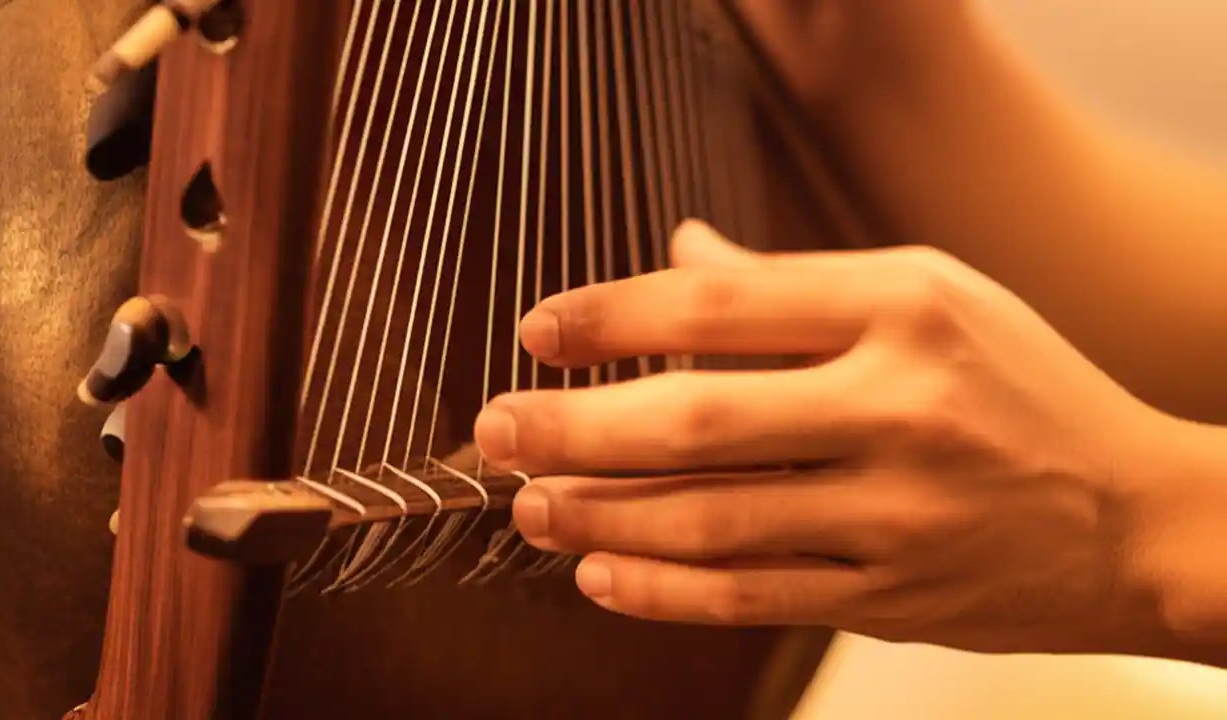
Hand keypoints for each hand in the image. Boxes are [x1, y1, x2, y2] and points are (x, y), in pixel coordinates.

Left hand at [474, 221, 1226, 660]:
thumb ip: (793, 284)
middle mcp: (900, 407)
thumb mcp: (930, 298)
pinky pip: (751, 596)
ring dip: (600, 513)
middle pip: (698, 419)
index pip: (722, 303)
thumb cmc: (1020, 388)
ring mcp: (896, 513)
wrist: (1135, 518)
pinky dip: (661, 588)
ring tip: (526, 503)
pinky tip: (597, 572)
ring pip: (712, 520)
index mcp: (903, 309)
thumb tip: (677, 248)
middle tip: (495, 429)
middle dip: (575, 426)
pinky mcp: (892, 597)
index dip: (613, 315)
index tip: (540, 329)